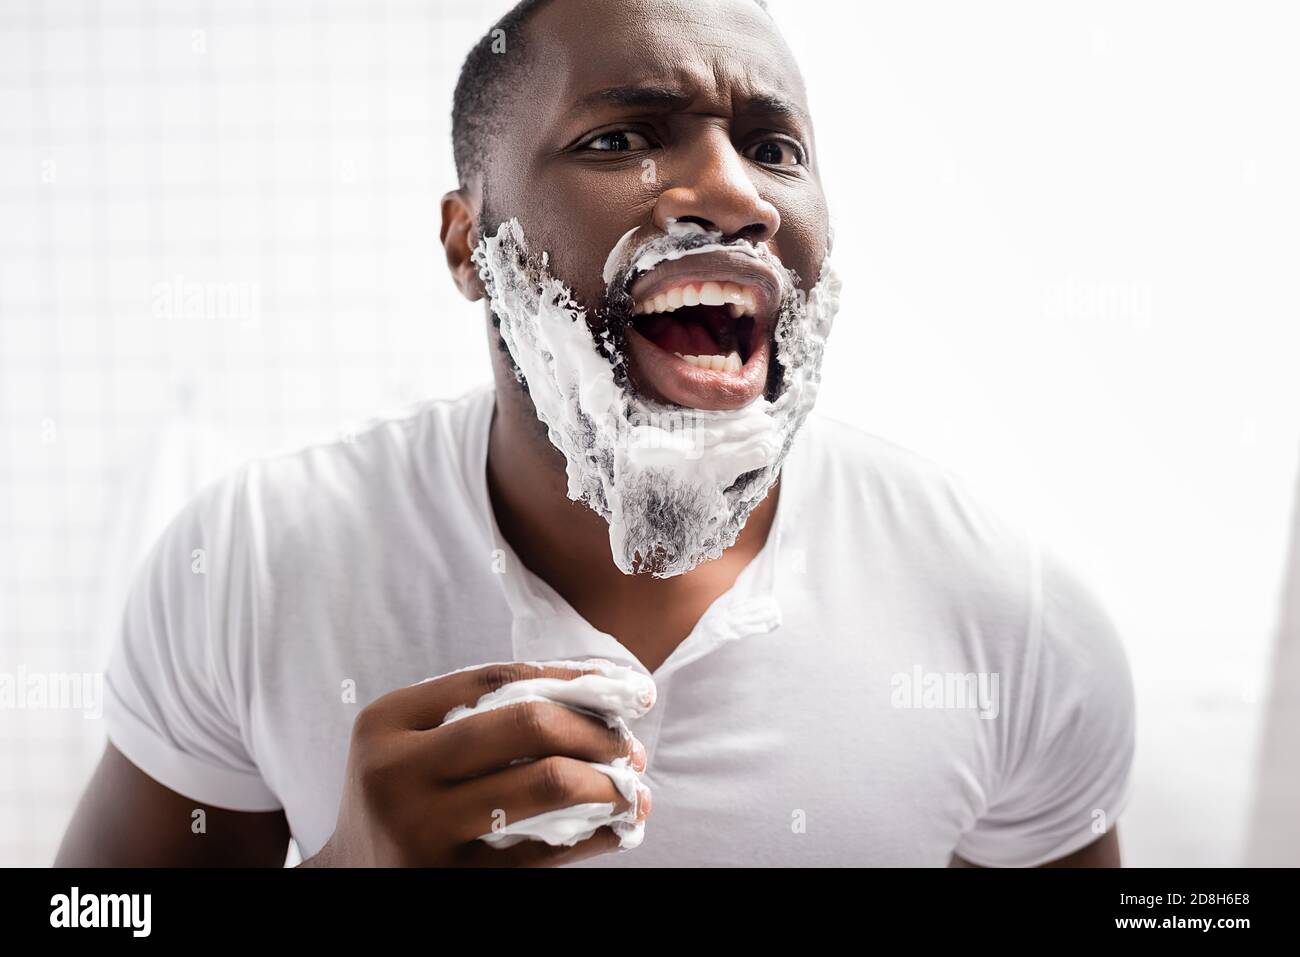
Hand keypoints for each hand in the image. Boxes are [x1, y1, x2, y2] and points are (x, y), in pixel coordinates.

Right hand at [302, 661, 651, 866]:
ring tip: (631, 786)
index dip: (570, 678)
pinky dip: (596, 835)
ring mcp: (423, 831)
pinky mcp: (453, 881)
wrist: (351, 878)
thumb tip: (592, 685)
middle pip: (527, 724)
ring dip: (606, 781)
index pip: (498, 678)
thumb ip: (475, 709)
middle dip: (594, 729)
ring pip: (547, 783)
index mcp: (387, 721)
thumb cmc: (403, 793)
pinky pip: (546, 853)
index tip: (622, 687)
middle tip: (628, 744)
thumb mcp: (409, 739)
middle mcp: (398, 772)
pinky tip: (618, 826)